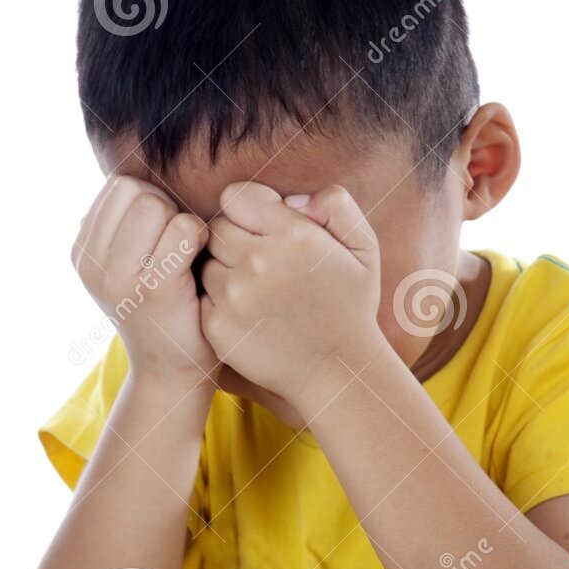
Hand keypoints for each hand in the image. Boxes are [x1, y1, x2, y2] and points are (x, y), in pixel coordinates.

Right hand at [72, 175, 213, 383]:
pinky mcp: (154, 289)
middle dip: (164, 207)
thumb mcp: (125, 268)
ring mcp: (119, 278)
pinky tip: (200, 260)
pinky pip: (183, 229)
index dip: (148, 199)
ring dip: (181, 221)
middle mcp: (92, 265)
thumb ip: (121, 228)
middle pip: (135, 191)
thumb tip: (128, 183)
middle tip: (176, 243)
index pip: (117, 186)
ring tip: (185, 252)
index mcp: (82, 254)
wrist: (172, 372)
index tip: (159, 233)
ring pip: (155, 205)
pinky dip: (200, 237)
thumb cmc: (160, 311)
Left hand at [201, 181, 382, 407]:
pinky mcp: (218, 326)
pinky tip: (249, 316)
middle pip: (217, 229)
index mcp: (292, 234)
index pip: (234, 196)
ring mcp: (234, 296)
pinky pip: (204, 298)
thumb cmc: (350, 308)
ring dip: (226, 273)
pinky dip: (220, 304)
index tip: (262, 228)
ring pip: (207, 264)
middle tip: (261, 264)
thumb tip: (292, 198)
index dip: (247, 209)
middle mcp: (258, 260)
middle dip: (235, 240)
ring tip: (257, 292)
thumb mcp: (363, 248)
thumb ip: (335, 205)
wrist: (337, 372)